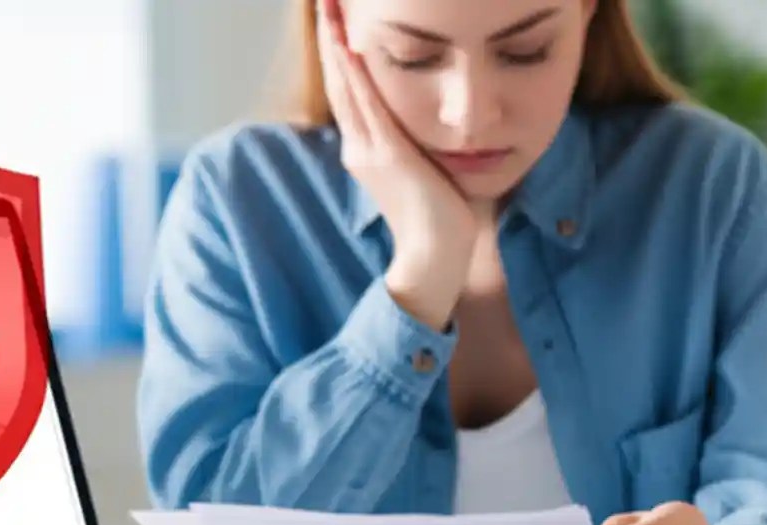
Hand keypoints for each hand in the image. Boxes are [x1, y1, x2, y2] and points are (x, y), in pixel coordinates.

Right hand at [316, 0, 492, 330]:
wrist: (434, 258)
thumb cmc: (438, 220)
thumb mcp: (422, 171)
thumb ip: (415, 147)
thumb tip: (426, 129)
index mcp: (366, 149)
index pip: (349, 89)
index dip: (340, 52)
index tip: (337, 18)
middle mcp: (359, 145)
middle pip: (338, 78)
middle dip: (330, 35)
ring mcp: (368, 149)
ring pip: (346, 84)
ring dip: (335, 42)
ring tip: (328, 7)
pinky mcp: (386, 153)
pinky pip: (366, 103)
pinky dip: (354, 71)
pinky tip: (349, 44)